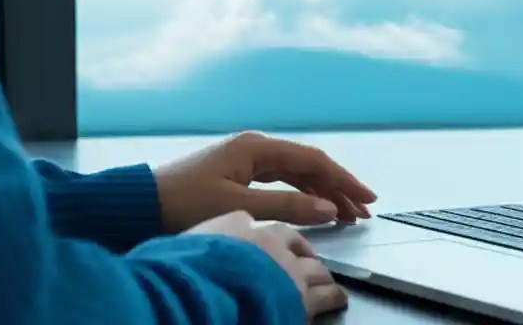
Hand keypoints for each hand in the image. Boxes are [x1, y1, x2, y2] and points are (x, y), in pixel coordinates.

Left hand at [155, 131, 376, 231]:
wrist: (139, 204)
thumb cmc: (181, 202)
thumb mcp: (238, 206)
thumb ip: (286, 207)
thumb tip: (328, 208)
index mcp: (256, 147)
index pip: (312, 160)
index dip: (343, 179)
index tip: (366, 197)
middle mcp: (254, 148)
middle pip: (308, 165)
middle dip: (338, 187)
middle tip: (364, 209)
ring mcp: (246, 160)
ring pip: (296, 174)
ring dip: (322, 192)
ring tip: (346, 212)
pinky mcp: (237, 174)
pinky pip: (281, 182)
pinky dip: (301, 195)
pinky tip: (313, 208)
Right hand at [189, 211, 347, 317]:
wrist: (202, 289)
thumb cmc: (187, 267)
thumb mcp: (187, 245)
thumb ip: (201, 243)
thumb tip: (190, 250)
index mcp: (237, 224)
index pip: (254, 224)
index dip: (265, 237)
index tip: (266, 245)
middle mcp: (268, 241)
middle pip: (293, 242)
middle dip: (299, 251)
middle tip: (303, 260)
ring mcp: (289, 268)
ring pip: (315, 267)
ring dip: (319, 273)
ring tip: (324, 280)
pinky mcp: (304, 296)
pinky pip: (328, 294)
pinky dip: (332, 295)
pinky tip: (335, 298)